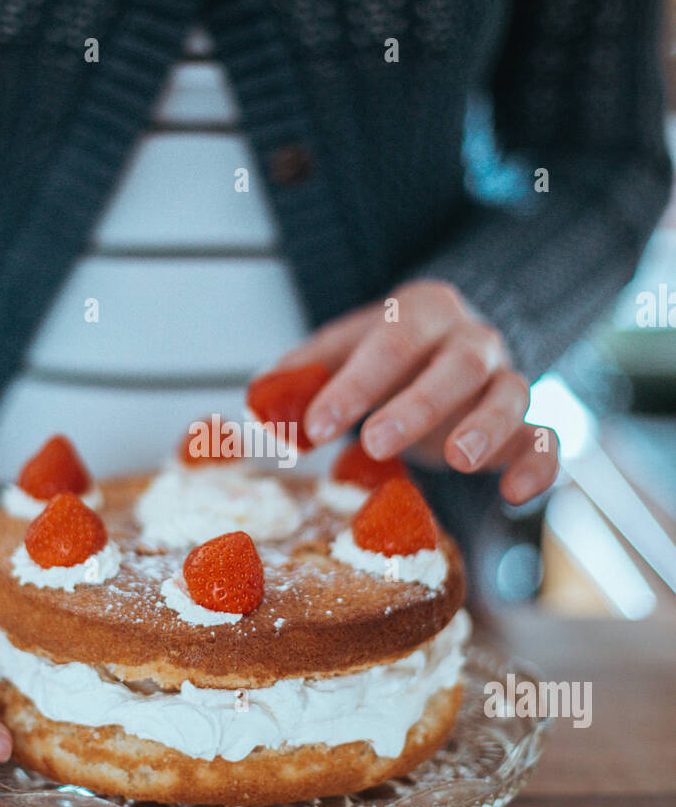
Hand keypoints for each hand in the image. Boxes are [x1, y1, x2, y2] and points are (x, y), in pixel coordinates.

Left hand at [280, 281, 558, 503]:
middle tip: (375, 442)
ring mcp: (507, 381)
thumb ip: (301, 374)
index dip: (354, 383)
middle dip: (417, 405)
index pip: (391, 340)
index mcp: (423, 311)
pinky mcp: (526, 426)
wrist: (443, 352)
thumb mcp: (339, 352)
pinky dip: (539, 467)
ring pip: (512, 395)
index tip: (315, 426)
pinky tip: (512, 495)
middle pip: (458, 365)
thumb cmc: (384, 357)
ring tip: (457, 462)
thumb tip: (259, 405)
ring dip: (486, 428)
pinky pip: (546, 442)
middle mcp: (474, 340)